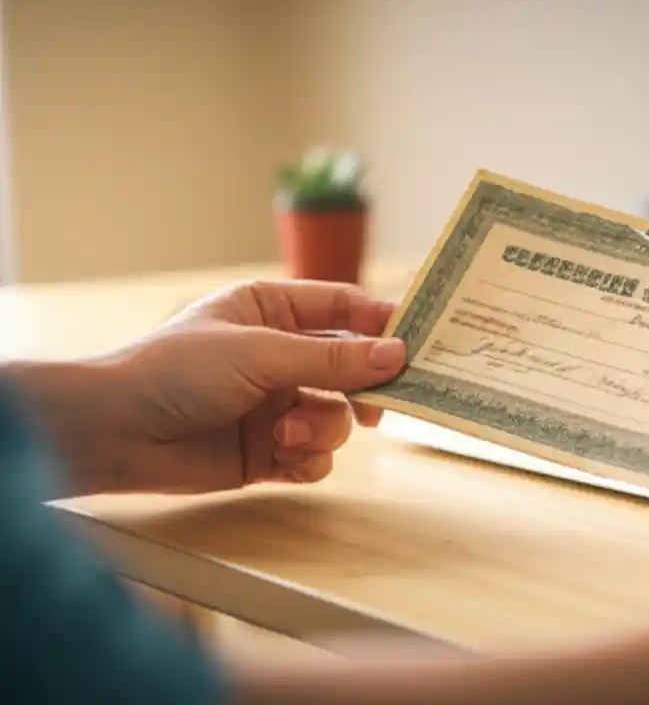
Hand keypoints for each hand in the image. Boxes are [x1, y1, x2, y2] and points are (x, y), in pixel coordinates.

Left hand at [18, 280, 405, 494]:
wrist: (114, 433)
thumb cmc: (174, 372)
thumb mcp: (260, 354)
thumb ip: (333, 359)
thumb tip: (399, 355)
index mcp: (270, 311)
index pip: (342, 307)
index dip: (381, 322)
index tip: (418, 342)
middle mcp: (278, 356)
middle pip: (351, 369)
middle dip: (362, 389)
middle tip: (380, 405)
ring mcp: (275, 404)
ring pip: (337, 417)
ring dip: (322, 428)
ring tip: (287, 433)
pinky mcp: (268, 451)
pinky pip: (316, 456)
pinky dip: (308, 458)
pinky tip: (283, 455)